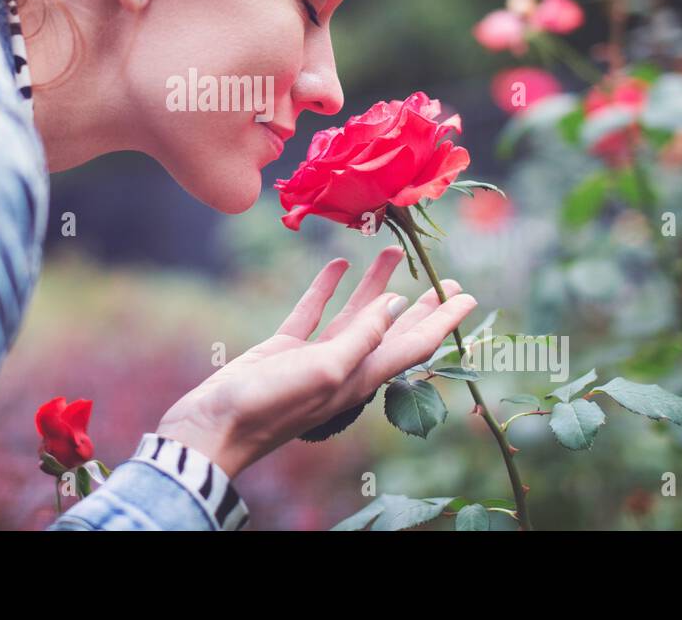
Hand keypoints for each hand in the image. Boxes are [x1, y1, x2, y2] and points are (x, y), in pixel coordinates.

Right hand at [156, 244, 476, 479]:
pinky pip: (314, 312)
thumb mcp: (326, 370)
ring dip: (375, 286)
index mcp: (362, 376)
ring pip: (355, 315)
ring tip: (391, 255)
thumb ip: (364, 338)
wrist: (214, 426)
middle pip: (394, 329)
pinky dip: (327, 289)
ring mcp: (315, 356)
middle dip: (421, 305)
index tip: (467, 296)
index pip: (416, 345)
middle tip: (445, 279)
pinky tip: (337, 267)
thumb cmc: (271, 405)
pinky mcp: (285, 347)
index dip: (443, 321)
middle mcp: (346, 366)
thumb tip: (396, 305)